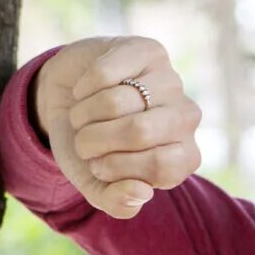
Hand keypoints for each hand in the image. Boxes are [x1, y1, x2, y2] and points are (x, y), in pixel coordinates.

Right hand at [33, 35, 203, 219]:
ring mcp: (172, 82)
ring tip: (82, 118)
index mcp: (184, 158)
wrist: (68, 101)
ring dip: (84, 115)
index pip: (160, 167)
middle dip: (95, 141)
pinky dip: (82, 89)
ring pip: (117, 102)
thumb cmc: (90, 147)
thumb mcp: (96, 184)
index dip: (116, 168)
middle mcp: (187, 119)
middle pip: (138, 131)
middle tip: (84, 142)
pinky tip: (84, 91)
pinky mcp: (150, 51)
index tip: (98, 167)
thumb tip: (142, 193)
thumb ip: (117, 202)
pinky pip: (105, 74)